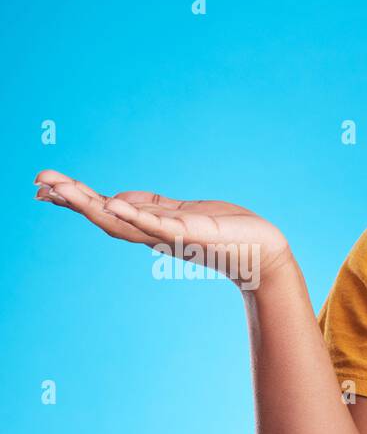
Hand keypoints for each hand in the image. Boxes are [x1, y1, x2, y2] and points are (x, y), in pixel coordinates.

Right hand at [34, 168, 292, 288]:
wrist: (262, 251)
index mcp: (151, 227)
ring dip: (91, 205)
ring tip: (60, 188)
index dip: (75, 199)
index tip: (44, 185)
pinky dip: (135, 215)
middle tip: (37, 182)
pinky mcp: (191, 234)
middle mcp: (155, 235)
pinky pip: (159, 225)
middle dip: (71, 200)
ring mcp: (171, 236)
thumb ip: (151, 206)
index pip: (105, 210)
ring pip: (123, 222)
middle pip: (104, 217)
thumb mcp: (181, 212)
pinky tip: (112, 204)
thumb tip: (116, 199)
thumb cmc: (226, 231)